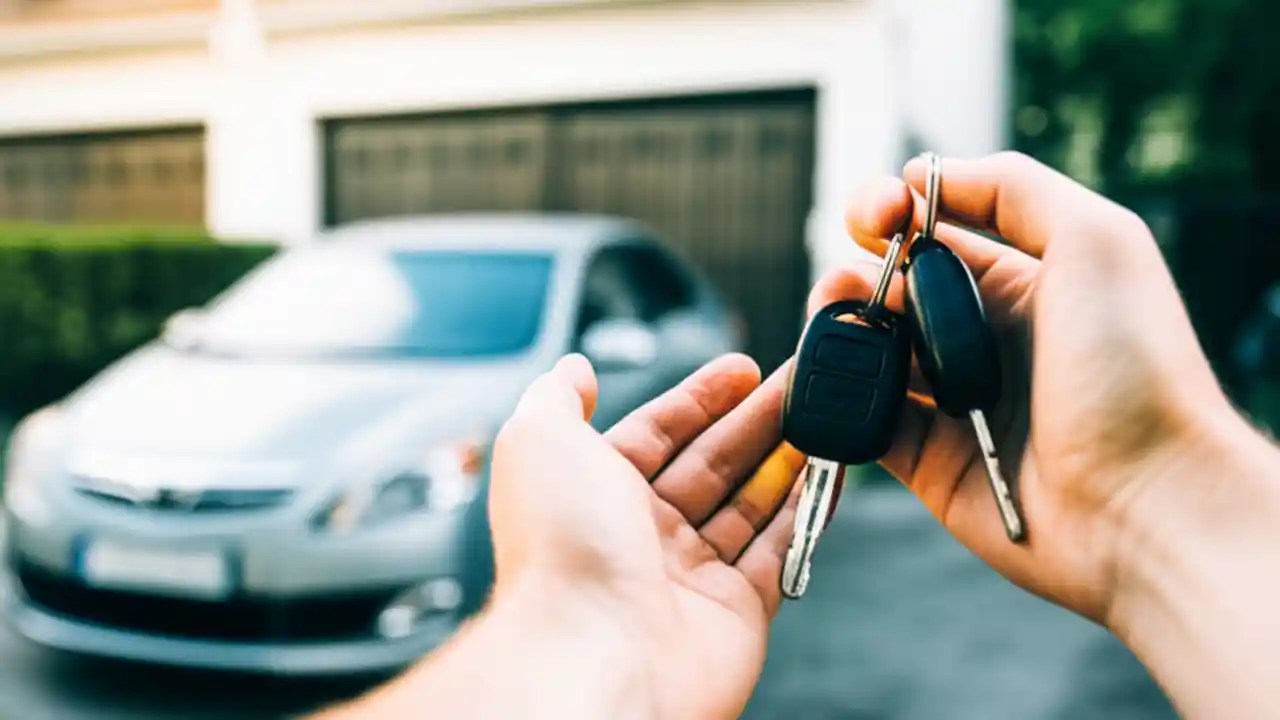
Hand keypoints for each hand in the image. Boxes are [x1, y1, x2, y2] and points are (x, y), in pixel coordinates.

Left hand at [487, 354, 804, 718]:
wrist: (596, 656)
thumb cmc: (561, 550)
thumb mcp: (540, 441)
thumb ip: (558, 397)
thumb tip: (572, 368)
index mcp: (594, 493)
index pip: (656, 433)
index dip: (701, 398)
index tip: (744, 368)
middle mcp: (640, 535)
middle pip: (710, 463)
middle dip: (756, 419)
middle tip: (799, 384)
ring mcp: (689, 576)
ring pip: (748, 505)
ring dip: (787, 459)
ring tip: (824, 419)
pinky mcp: (735, 613)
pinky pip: (778, 554)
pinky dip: (806, 515)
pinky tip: (827, 478)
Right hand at [828, 152, 1272, 629]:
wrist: (1145, 503)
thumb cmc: (1135, 369)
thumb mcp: (1098, 239)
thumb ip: (1012, 188)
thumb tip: (919, 176)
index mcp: (1024, 285)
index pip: (935, 233)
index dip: (892, 214)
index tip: (875, 216)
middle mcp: (984, 341)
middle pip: (889, 291)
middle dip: (855, 274)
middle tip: (849, 286)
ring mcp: (953, 403)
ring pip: (868, 352)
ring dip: (837, 329)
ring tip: (834, 327)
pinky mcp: (926, 462)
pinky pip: (863, 420)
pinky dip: (836, 398)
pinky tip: (830, 380)